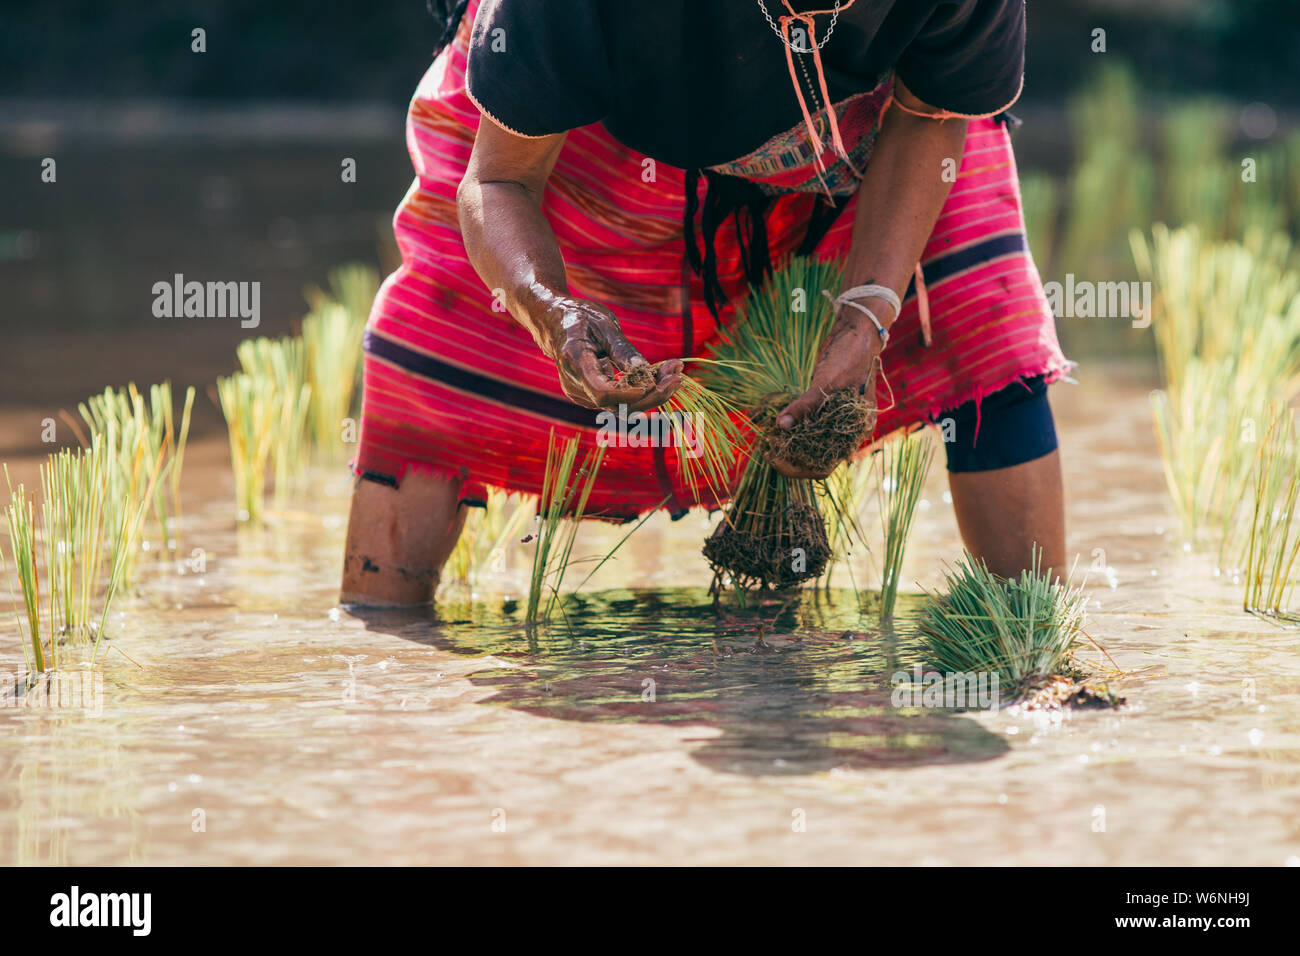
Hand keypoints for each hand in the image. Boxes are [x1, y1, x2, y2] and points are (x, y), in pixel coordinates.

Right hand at [538, 296, 681, 411]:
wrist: (553, 322)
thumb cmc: (577, 316)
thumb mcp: (603, 324)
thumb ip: (622, 349)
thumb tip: (643, 371)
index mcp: (575, 362)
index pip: (602, 392)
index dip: (629, 394)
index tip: (653, 383)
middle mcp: (575, 385)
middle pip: (617, 405)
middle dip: (652, 393)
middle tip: (678, 374)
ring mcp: (582, 395)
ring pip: (622, 406)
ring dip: (652, 392)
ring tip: (675, 370)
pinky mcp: (592, 397)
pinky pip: (620, 400)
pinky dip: (643, 390)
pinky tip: (662, 375)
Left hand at [766, 302, 884, 478]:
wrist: (858, 330)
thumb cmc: (850, 355)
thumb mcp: (827, 382)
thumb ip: (804, 406)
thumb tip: (780, 426)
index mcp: (857, 431)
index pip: (824, 466)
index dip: (798, 468)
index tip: (775, 461)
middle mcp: (847, 431)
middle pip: (814, 459)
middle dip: (789, 457)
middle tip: (767, 451)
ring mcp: (836, 420)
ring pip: (808, 443)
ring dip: (787, 444)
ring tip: (768, 440)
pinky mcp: (825, 408)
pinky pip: (806, 425)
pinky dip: (790, 426)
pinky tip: (773, 423)